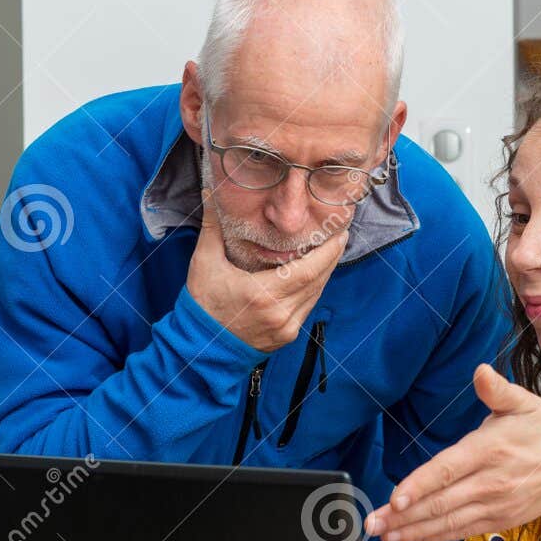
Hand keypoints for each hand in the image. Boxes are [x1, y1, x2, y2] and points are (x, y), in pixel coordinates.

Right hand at [185, 202, 346, 351]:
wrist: (200, 347)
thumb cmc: (201, 304)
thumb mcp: (204, 263)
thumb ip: (212, 228)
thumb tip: (210, 193)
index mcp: (263, 295)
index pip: (308, 272)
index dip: (328, 253)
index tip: (340, 234)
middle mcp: (280, 314)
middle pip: (318, 282)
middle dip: (331, 258)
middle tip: (340, 236)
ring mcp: (286, 328)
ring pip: (315, 295)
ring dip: (325, 273)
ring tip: (331, 251)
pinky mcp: (287, 336)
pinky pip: (307, 308)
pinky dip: (313, 289)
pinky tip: (315, 275)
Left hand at [365, 364, 540, 540]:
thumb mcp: (524, 403)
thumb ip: (497, 390)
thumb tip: (480, 372)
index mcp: (490, 449)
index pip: (447, 471)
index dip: (419, 487)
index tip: (395, 499)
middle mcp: (491, 481)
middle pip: (440, 503)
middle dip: (403, 516)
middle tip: (372, 524)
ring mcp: (496, 505)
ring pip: (448, 522)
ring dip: (413, 531)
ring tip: (385, 535)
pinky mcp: (500, 520)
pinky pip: (462, 531)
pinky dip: (436, 536)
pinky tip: (413, 537)